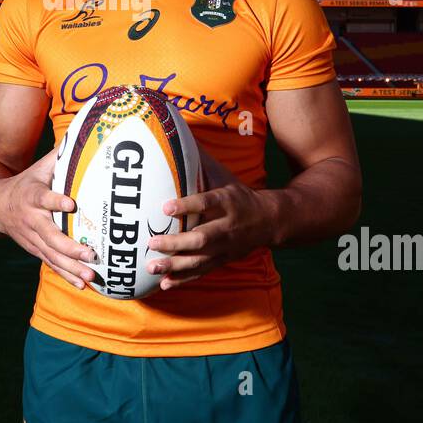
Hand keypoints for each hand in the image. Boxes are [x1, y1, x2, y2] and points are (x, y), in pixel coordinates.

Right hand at [0, 148, 97, 290]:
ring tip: (90, 274)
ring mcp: (32, 238)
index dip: (56, 201)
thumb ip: (60, 155)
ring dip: (71, 266)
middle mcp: (32, 219)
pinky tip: (83, 284)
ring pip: (52, 254)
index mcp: (33, 196)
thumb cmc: (26, 183)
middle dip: (70, 246)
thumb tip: (83, 134)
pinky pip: (52, 264)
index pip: (44, 198)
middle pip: (51, 234)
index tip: (70, 203)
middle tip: (90, 252)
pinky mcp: (35, 250)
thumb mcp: (38, 168)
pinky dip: (66, 274)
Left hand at [146, 147, 276, 290]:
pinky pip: (201, 271)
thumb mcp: (225, 178)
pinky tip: (164, 283)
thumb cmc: (239, 196)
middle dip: (176, 242)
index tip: (165, 205)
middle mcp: (227, 226)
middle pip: (202, 237)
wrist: (270, 221)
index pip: (207, 202)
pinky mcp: (222, 260)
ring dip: (175, 265)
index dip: (187, 205)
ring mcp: (225, 247)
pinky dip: (183, 279)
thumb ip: (202, 166)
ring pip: (200, 259)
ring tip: (152, 266)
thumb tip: (177, 139)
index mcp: (228, 201)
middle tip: (152, 242)